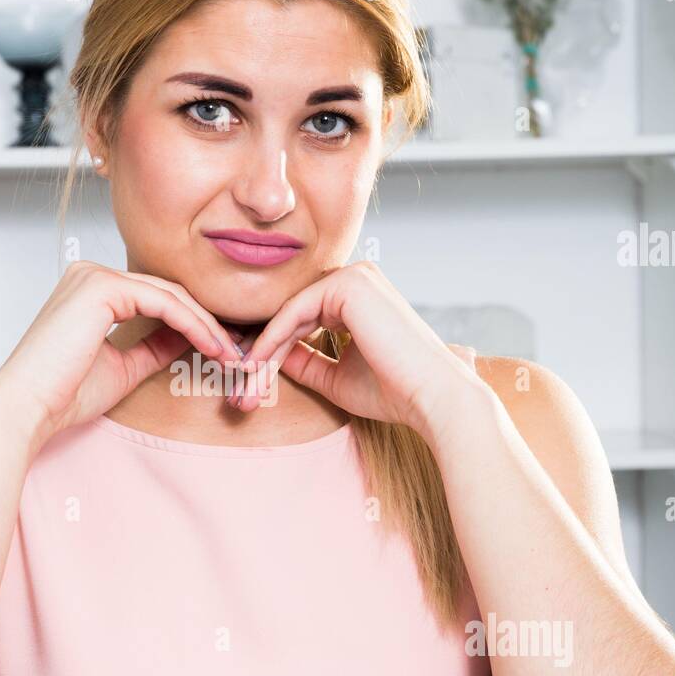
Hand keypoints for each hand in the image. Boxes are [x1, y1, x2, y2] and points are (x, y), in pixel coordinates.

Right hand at [0, 261, 244, 449]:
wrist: (27, 408)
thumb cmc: (63, 394)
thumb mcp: (124, 367)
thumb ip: (155, 347)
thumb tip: (191, 337)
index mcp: (90, 290)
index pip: (157, 297)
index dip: (195, 323)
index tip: (223, 350)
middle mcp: (89, 274)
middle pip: (167, 291)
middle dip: (207, 321)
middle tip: (237, 351)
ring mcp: (93, 276)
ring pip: (169, 293)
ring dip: (206, 324)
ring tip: (230, 353)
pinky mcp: (100, 287)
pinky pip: (162, 301)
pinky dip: (192, 324)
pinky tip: (212, 346)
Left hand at [230, 262, 485, 441]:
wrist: (432, 398)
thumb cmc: (393, 392)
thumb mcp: (335, 377)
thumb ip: (304, 361)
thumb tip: (269, 355)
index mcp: (358, 297)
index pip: (302, 317)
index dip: (273, 347)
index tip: (251, 376)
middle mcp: (357, 279)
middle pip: (293, 312)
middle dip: (265, 348)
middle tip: (242, 381)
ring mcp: (355, 277)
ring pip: (291, 311)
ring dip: (265, 346)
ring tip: (247, 378)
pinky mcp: (349, 285)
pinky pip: (296, 310)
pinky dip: (274, 337)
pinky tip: (258, 362)